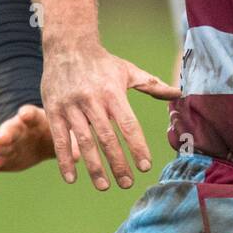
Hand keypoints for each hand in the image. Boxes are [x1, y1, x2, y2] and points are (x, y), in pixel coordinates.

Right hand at [0, 104, 66, 187]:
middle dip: (5, 132)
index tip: (25, 115)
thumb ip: (71, 144)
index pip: (29, 113)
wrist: (41, 142)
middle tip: (3, 137)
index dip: (27, 113)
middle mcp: (15, 129)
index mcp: (33, 120)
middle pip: (8, 128)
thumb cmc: (54, 134)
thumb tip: (78, 157)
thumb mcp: (64, 137)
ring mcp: (4, 143)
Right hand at [41, 43, 179, 189]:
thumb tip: (179, 92)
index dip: (137, 146)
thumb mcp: (128, 71)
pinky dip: (65, 160)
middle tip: (127, 184)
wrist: (67, 45)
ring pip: (84, 141)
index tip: (145, 166)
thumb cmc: (102, 63)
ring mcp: (71, 106)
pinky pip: (59, 138)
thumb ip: (152, 86)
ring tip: (104, 186)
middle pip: (107, 137)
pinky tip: (72, 178)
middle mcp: (92, 100)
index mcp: (113, 93)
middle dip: (118, 163)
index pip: (128, 125)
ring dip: (94, 167)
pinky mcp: (53, 109)